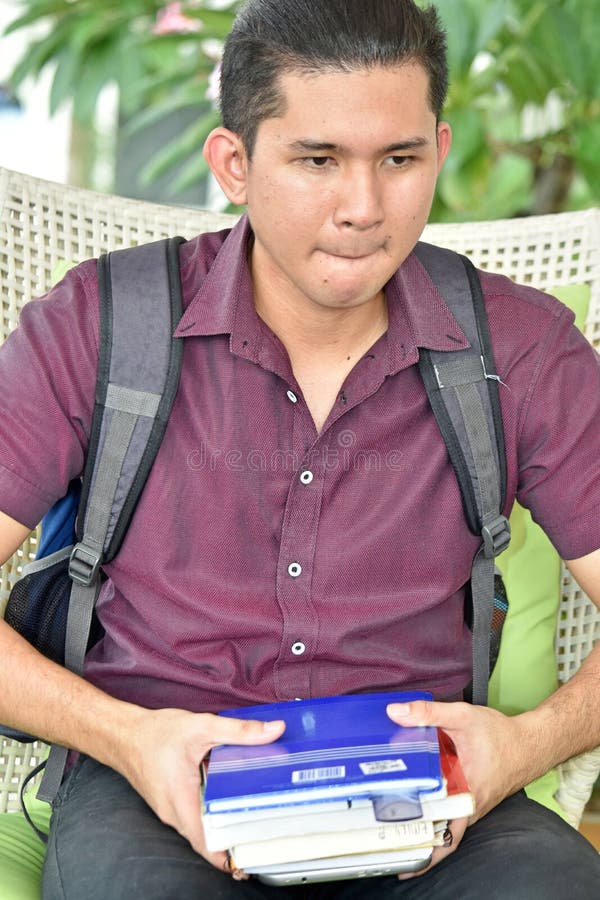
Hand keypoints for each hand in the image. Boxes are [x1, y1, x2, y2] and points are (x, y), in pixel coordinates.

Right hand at [111, 706, 284, 874]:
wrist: (122, 734)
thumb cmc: (155, 733)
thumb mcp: (202, 727)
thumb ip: (240, 731)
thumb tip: (274, 731)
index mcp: (181, 801)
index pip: (205, 843)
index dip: (227, 857)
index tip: (248, 861)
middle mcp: (173, 812)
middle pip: (205, 839)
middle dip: (230, 843)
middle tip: (258, 839)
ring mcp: (168, 809)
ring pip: (198, 828)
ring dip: (219, 828)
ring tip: (247, 823)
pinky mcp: (168, 802)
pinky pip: (190, 816)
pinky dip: (207, 815)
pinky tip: (224, 802)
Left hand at [387, 699, 529, 877]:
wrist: (529, 744)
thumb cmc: (501, 735)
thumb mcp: (463, 716)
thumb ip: (428, 713)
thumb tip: (395, 713)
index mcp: (468, 796)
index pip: (443, 835)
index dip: (419, 844)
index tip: (395, 845)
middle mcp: (470, 809)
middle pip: (439, 836)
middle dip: (413, 841)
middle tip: (384, 839)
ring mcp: (471, 808)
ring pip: (444, 827)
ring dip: (422, 829)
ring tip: (391, 826)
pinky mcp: (471, 802)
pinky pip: (451, 815)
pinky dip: (434, 814)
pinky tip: (414, 805)